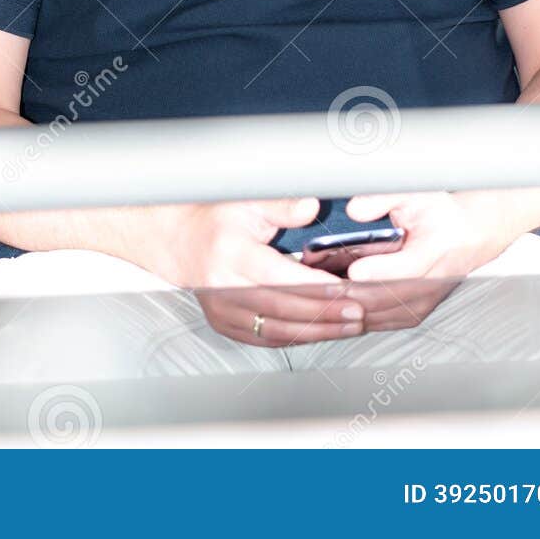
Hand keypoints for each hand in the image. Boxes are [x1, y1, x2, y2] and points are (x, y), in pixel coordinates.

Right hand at [112, 198, 366, 347]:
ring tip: (348, 325)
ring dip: (317, 331)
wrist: (181, 242)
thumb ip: (282, 206)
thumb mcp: (248, 201)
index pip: (278, 277)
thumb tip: (310, 207)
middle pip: (282, 309)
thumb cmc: (218, 219)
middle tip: (357, 312)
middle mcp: (223, 286)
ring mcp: (222, 311)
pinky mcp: (226, 325)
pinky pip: (267, 338)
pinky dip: (297, 337)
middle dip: (324, 314)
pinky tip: (321, 331)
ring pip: (276, 330)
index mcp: (230, 253)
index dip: (315, 286)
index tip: (345, 289)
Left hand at [338, 190, 506, 331]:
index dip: (380, 271)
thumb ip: (382, 199)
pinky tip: (339, 305)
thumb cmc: (441, 214)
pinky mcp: (417, 312)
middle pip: (389, 297)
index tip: (354, 269)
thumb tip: (354, 210)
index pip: (408, 268)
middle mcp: (434, 281)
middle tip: (323, 285)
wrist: (470, 235)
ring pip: (383, 314)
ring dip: (352, 308)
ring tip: (323, 296)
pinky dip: (359, 316)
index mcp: (436, 248)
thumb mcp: (414, 194)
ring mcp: (426, 301)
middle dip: (353, 294)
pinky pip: (384, 321)